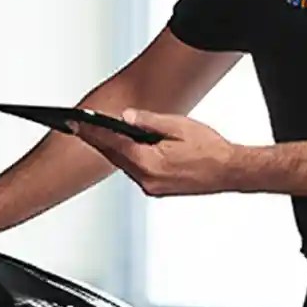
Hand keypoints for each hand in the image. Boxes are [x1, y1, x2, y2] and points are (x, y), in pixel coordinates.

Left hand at [73, 108, 236, 196]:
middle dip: (97, 140)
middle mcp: (146, 179)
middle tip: (79, 126)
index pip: (113, 144)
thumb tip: (126, 116)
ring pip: (124, 165)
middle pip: (114, 156)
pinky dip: (127, 158)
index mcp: (149, 163)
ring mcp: (152, 187)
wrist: (230, 172)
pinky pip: (135, 171)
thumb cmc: (210, 149)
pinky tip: (124, 148)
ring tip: (96, 133)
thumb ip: (149, 121)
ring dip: (112, 150)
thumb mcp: (178, 126)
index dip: (93, 132)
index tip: (77, 123)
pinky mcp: (157, 189)